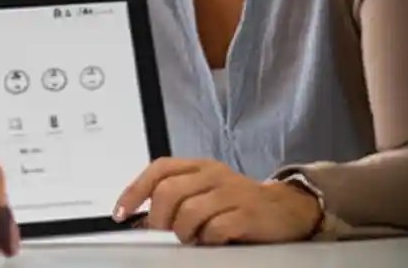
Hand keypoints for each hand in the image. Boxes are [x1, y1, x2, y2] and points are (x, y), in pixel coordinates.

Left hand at [112, 158, 321, 245]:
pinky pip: (215, 229)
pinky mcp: (247, 215)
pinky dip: (207, 240)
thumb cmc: (237, 202)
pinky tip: (213, 241)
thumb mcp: (205, 190)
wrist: (286, 208)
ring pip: (189, 212)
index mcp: (198, 166)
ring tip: (192, 237)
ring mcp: (231, 193)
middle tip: (165, 231)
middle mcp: (213, 174)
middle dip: (159, 217)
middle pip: (169, 191)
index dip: (135, 190)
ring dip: (183, 231)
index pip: (159, 169)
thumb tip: (141, 217)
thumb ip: (176, 196)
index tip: (121, 212)